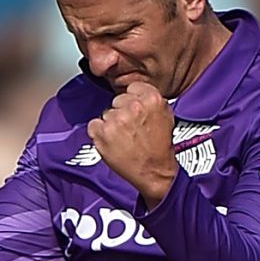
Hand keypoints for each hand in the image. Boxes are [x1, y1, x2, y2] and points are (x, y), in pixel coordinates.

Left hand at [87, 81, 177, 207]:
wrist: (154, 172)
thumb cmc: (160, 148)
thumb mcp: (166, 116)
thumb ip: (150, 100)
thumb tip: (136, 93)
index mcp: (151, 99)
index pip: (132, 88)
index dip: (132, 101)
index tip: (134, 110)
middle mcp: (133, 106)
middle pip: (117, 101)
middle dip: (122, 113)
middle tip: (130, 129)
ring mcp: (116, 119)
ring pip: (106, 114)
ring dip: (111, 125)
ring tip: (124, 139)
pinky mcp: (102, 132)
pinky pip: (94, 125)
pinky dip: (99, 133)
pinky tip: (111, 142)